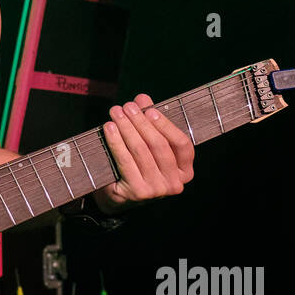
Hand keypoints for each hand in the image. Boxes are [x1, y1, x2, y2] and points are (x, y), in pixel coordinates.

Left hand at [91, 93, 193, 214]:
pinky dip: (116, 141)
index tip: (149, 110)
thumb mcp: (148, 144)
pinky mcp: (137, 192)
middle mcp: (175, 183)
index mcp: (185, 171)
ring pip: (141, 151)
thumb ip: (149, 122)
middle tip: (128, 107)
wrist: (118, 195)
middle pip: (159, 145)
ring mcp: (156, 190)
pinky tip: (110, 128)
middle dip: (141, 122)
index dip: (165, 125)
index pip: (182, 144)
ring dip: (127, 128)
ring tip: (116, 113)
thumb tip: (143, 99)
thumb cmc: (138, 165)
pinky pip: (125, 160)